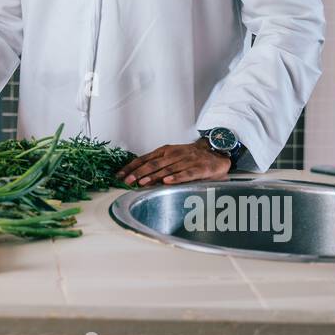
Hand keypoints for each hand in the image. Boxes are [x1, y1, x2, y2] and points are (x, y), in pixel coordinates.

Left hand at [116, 138, 232, 186]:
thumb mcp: (171, 156)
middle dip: (138, 173)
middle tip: (127, 181)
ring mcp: (186, 161)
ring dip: (153, 177)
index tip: (119, 175)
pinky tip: (167, 182)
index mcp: (165, 151)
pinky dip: (176, 178)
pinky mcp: (198, 168)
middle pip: (152, 164)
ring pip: (167, 169)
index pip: (144, 158)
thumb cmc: (190, 157)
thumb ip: (157, 164)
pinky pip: (186, 174)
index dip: (131, 167)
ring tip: (141, 183)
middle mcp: (174, 154)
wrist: (215, 152)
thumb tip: (138, 177)